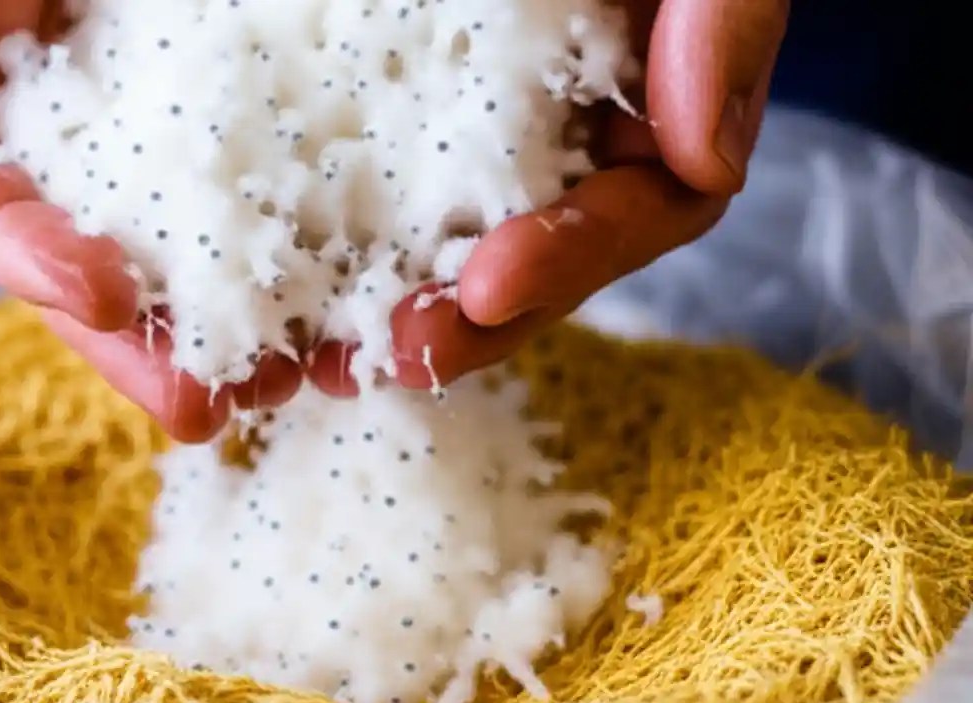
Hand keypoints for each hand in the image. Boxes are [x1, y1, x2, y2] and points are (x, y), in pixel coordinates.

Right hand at [0, 0, 302, 442]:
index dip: (31, 260)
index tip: (101, 293)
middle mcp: (48, 158)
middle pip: (86, 270)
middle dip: (143, 344)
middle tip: (209, 405)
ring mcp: (134, 149)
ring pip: (174, 251)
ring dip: (227, 323)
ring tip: (290, 374)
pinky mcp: (211, 128)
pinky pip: (249, 191)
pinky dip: (288, 246)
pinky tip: (334, 291)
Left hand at [308, 0, 790, 395]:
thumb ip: (727, 22)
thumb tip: (701, 161)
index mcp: (647, 112)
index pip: (640, 213)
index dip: (573, 259)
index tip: (490, 283)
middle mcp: (573, 146)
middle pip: (537, 266)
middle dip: (469, 322)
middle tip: (394, 351)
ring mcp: (486, 147)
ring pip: (450, 255)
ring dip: (392, 315)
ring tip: (318, 360)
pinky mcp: (402, 132)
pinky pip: (373, 205)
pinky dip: (333, 253)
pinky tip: (283, 291)